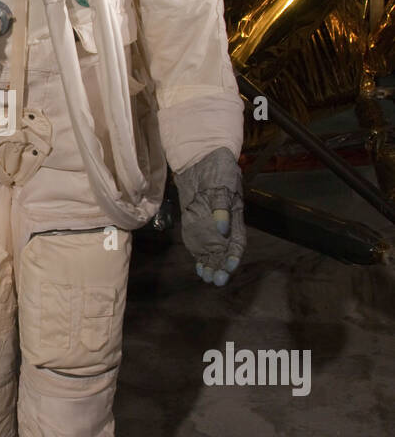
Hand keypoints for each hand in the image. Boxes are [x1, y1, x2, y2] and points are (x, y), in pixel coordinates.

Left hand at [173, 146, 245, 286]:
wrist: (201, 157)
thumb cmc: (218, 168)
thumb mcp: (223, 184)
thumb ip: (222, 207)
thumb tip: (222, 230)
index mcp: (235, 215)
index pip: (238, 240)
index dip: (234, 255)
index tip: (230, 267)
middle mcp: (224, 223)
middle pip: (225, 250)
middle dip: (222, 266)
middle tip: (216, 279)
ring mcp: (210, 223)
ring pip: (213, 250)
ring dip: (211, 265)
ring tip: (207, 278)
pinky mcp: (197, 221)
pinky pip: (201, 243)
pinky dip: (200, 256)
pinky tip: (199, 267)